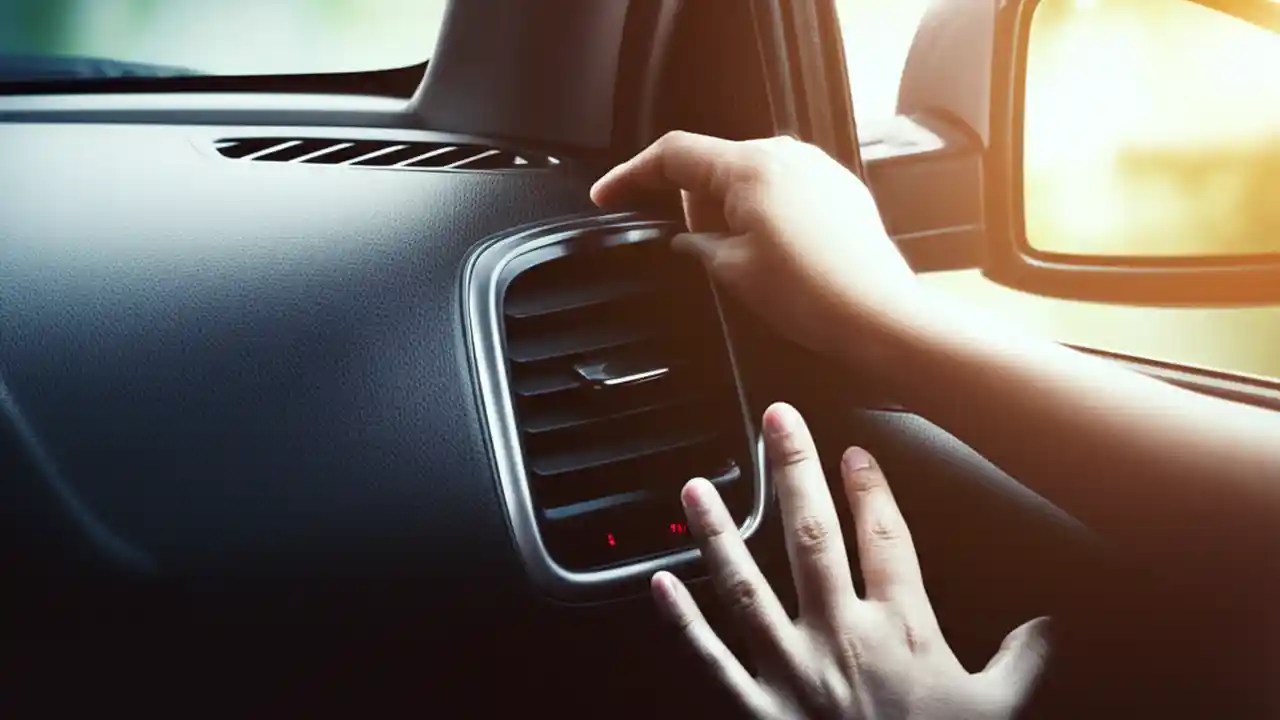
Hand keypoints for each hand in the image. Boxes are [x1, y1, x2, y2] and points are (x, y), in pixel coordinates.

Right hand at [591, 132, 929, 364]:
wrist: (878, 317)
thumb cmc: (811, 295)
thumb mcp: (731, 272)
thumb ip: (695, 243)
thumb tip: (685, 239)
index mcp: (751, 167)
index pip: (673, 154)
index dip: (631, 174)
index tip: (608, 196)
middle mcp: (786, 155)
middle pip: (711, 166)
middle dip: (692, 204)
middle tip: (694, 252)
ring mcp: (816, 169)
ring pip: (746, 179)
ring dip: (729, 212)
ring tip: (744, 264)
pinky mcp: (837, 190)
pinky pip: (781, 191)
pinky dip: (762, 215)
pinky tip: (772, 258)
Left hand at [652, 403, 1049, 718]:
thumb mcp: (996, 710)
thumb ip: (1024, 659)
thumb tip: (1053, 622)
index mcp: (901, 631)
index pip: (885, 538)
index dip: (870, 487)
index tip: (855, 450)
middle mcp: (841, 638)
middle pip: (813, 537)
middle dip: (794, 473)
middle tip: (776, 423)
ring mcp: (792, 671)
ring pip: (746, 587)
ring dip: (719, 533)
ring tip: (697, 487)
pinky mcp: (756, 708)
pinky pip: (711, 660)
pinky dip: (682, 622)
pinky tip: (659, 582)